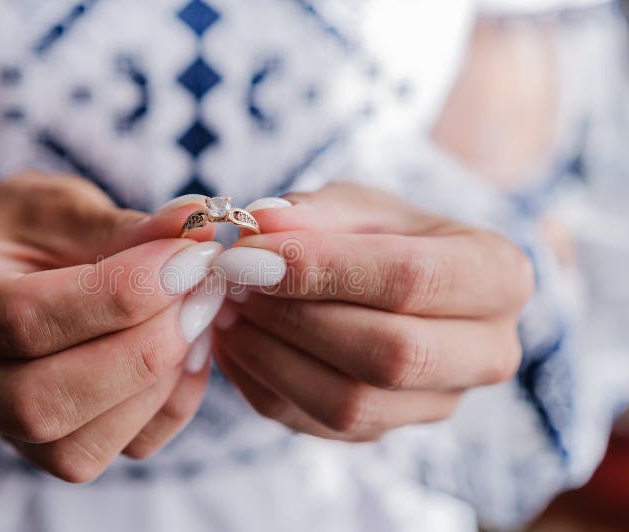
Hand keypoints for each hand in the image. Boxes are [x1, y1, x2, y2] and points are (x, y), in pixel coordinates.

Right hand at [0, 174, 222, 481]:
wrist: (6, 268)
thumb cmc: (25, 230)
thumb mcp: (60, 207)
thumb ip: (122, 225)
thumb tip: (197, 225)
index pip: (21, 319)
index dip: (117, 294)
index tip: (187, 256)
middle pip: (40, 402)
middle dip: (141, 351)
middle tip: (202, 292)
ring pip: (78, 447)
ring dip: (160, 383)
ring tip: (200, 314)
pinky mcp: (50, 447)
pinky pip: (119, 451)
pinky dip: (171, 404)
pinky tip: (191, 349)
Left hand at [212, 183, 533, 440]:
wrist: (402, 280)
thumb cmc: (385, 233)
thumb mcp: (359, 205)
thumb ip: (315, 212)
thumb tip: (261, 226)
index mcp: (497, 275)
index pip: (408, 278)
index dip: (320, 268)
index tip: (246, 253)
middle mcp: (487, 351)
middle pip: (389, 354)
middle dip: (294, 317)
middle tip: (232, 282)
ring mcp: (439, 402)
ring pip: (351, 405)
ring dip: (270, 357)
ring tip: (228, 309)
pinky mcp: (389, 431)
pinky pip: (315, 425)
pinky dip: (261, 384)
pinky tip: (235, 341)